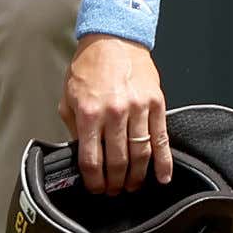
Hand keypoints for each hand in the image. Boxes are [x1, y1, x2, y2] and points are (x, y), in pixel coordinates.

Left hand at [59, 36, 170, 194]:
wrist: (113, 41)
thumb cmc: (88, 67)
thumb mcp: (68, 96)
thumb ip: (72, 124)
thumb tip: (78, 151)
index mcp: (88, 112)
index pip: (90, 157)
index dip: (93, 179)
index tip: (95, 188)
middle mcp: (114, 113)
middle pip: (117, 160)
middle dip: (114, 182)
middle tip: (114, 191)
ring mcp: (138, 109)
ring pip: (140, 154)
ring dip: (137, 176)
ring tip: (132, 187)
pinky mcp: (157, 106)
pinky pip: (162, 140)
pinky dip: (164, 162)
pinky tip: (161, 177)